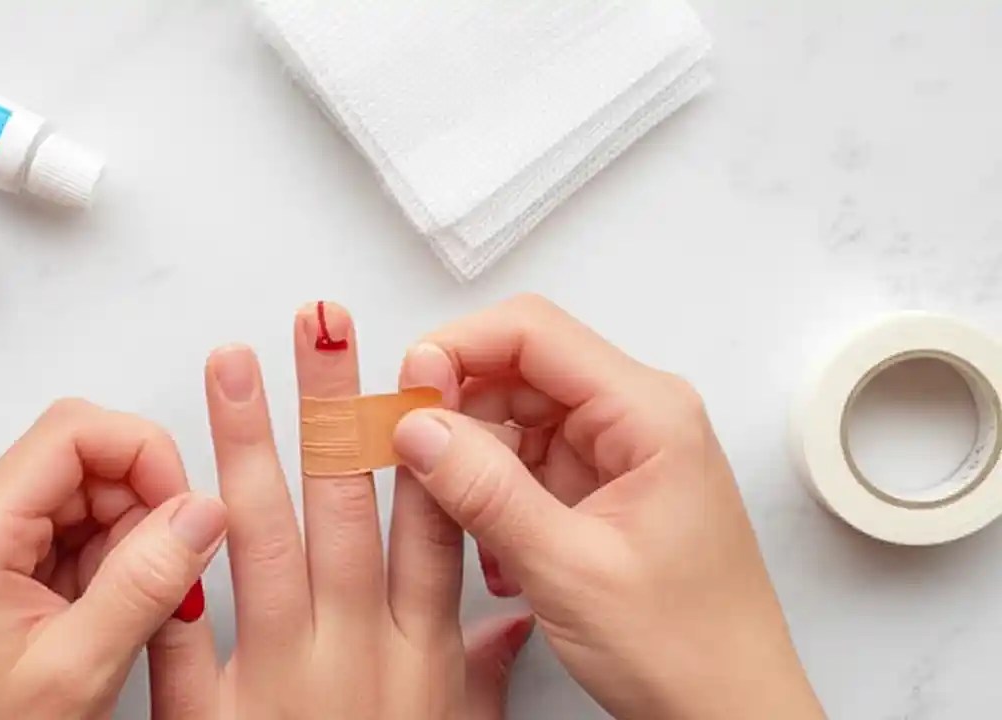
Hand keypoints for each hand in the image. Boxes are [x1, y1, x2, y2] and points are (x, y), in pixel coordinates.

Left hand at [0, 400, 226, 719]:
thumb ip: (146, 583)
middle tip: (162, 574)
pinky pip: (59, 518)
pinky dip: (97, 554)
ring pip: (76, 485)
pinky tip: (95, 606)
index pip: (75, 431)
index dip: (146, 455)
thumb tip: (203, 512)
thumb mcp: (77, 671)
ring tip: (120, 606)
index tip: (184, 509)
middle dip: (138, 505)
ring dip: (121, 534)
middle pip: (79, 454)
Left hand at [142, 303, 529, 717]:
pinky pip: (186, 634)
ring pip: (263, 539)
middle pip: (345, 506)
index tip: (416, 368)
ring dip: (246, 444)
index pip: (429, 523)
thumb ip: (482, 676)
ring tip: (232, 366)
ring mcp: (281, 682)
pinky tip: (161, 498)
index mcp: (419, 657)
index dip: (422, 439)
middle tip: (318, 325)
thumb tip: (518, 620)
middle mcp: (355, 655)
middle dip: (332, 406)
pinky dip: (171, 567)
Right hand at [391, 295, 824, 718]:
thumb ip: (486, 490)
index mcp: (650, 415)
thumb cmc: (689, 649)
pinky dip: (493, 493)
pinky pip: (527, 461)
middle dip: (456, 408)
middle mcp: (638, 418)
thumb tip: (418, 426)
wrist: (730, 710)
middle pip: (519, 368)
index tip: (407, 390)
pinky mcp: (602, 485)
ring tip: (459, 517)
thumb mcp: (568, 570)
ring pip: (515, 417)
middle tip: (411, 455)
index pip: (533, 333)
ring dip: (473, 460)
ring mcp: (619, 451)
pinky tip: (492, 545)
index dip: (458, 349)